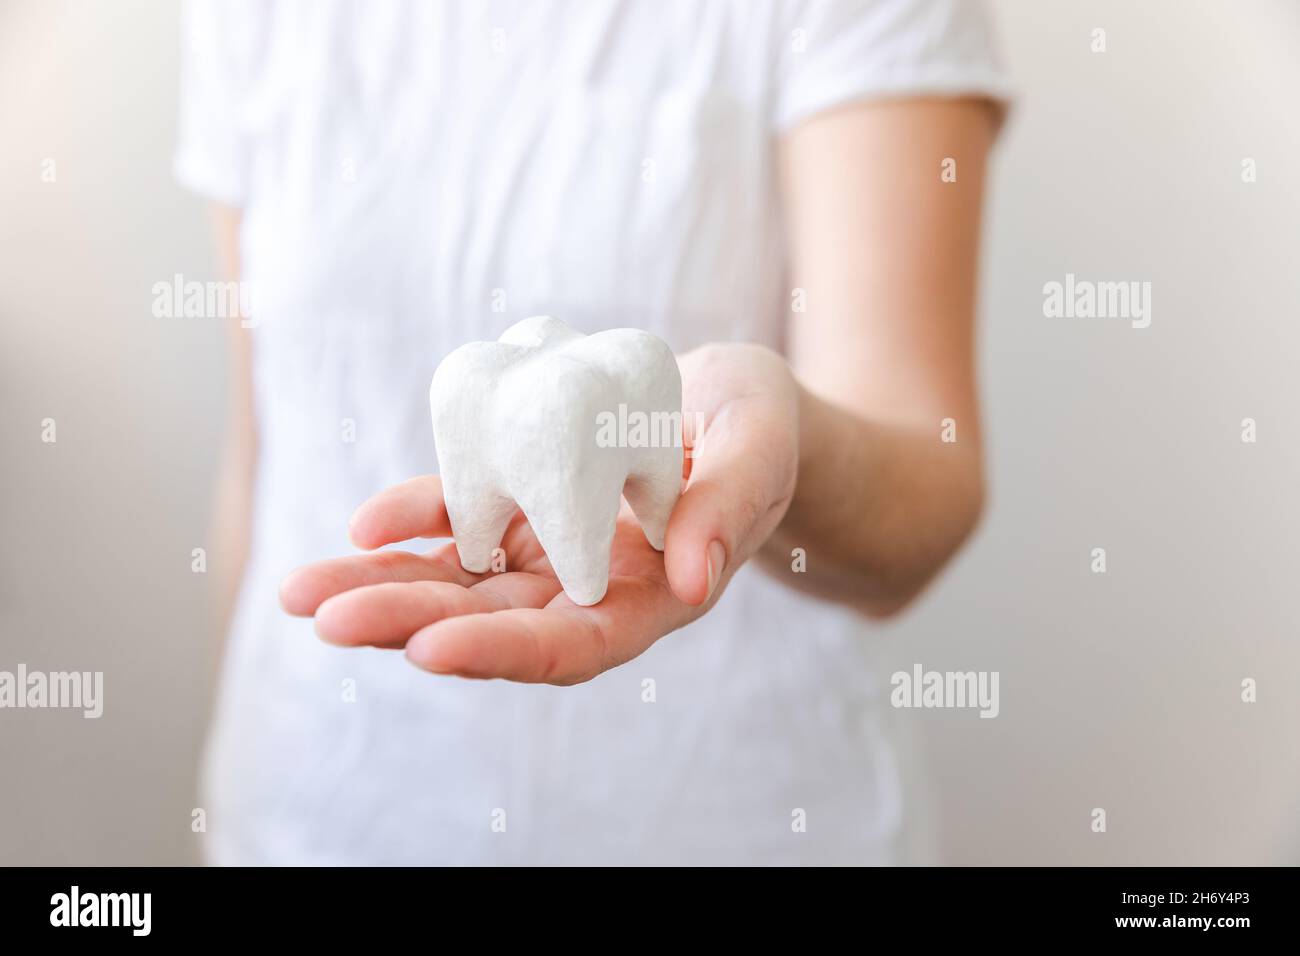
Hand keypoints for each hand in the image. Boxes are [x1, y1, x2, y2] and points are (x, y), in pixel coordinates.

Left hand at [280, 343, 799, 683]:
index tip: (431, 649)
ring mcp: (551, 551)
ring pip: (460, 583)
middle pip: (494, 624)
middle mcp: (592, 588)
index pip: (576, 644)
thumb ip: (733, 506)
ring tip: (301, 592)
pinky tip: (366, 525)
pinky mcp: (524, 505)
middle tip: (326, 617)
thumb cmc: (760, 425)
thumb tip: (691, 582)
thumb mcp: (762, 446)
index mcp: (655, 595)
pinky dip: (413, 523)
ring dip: (382, 586)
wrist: (729, 406)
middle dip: (408, 623)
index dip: (504, 651)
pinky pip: (461, 521)